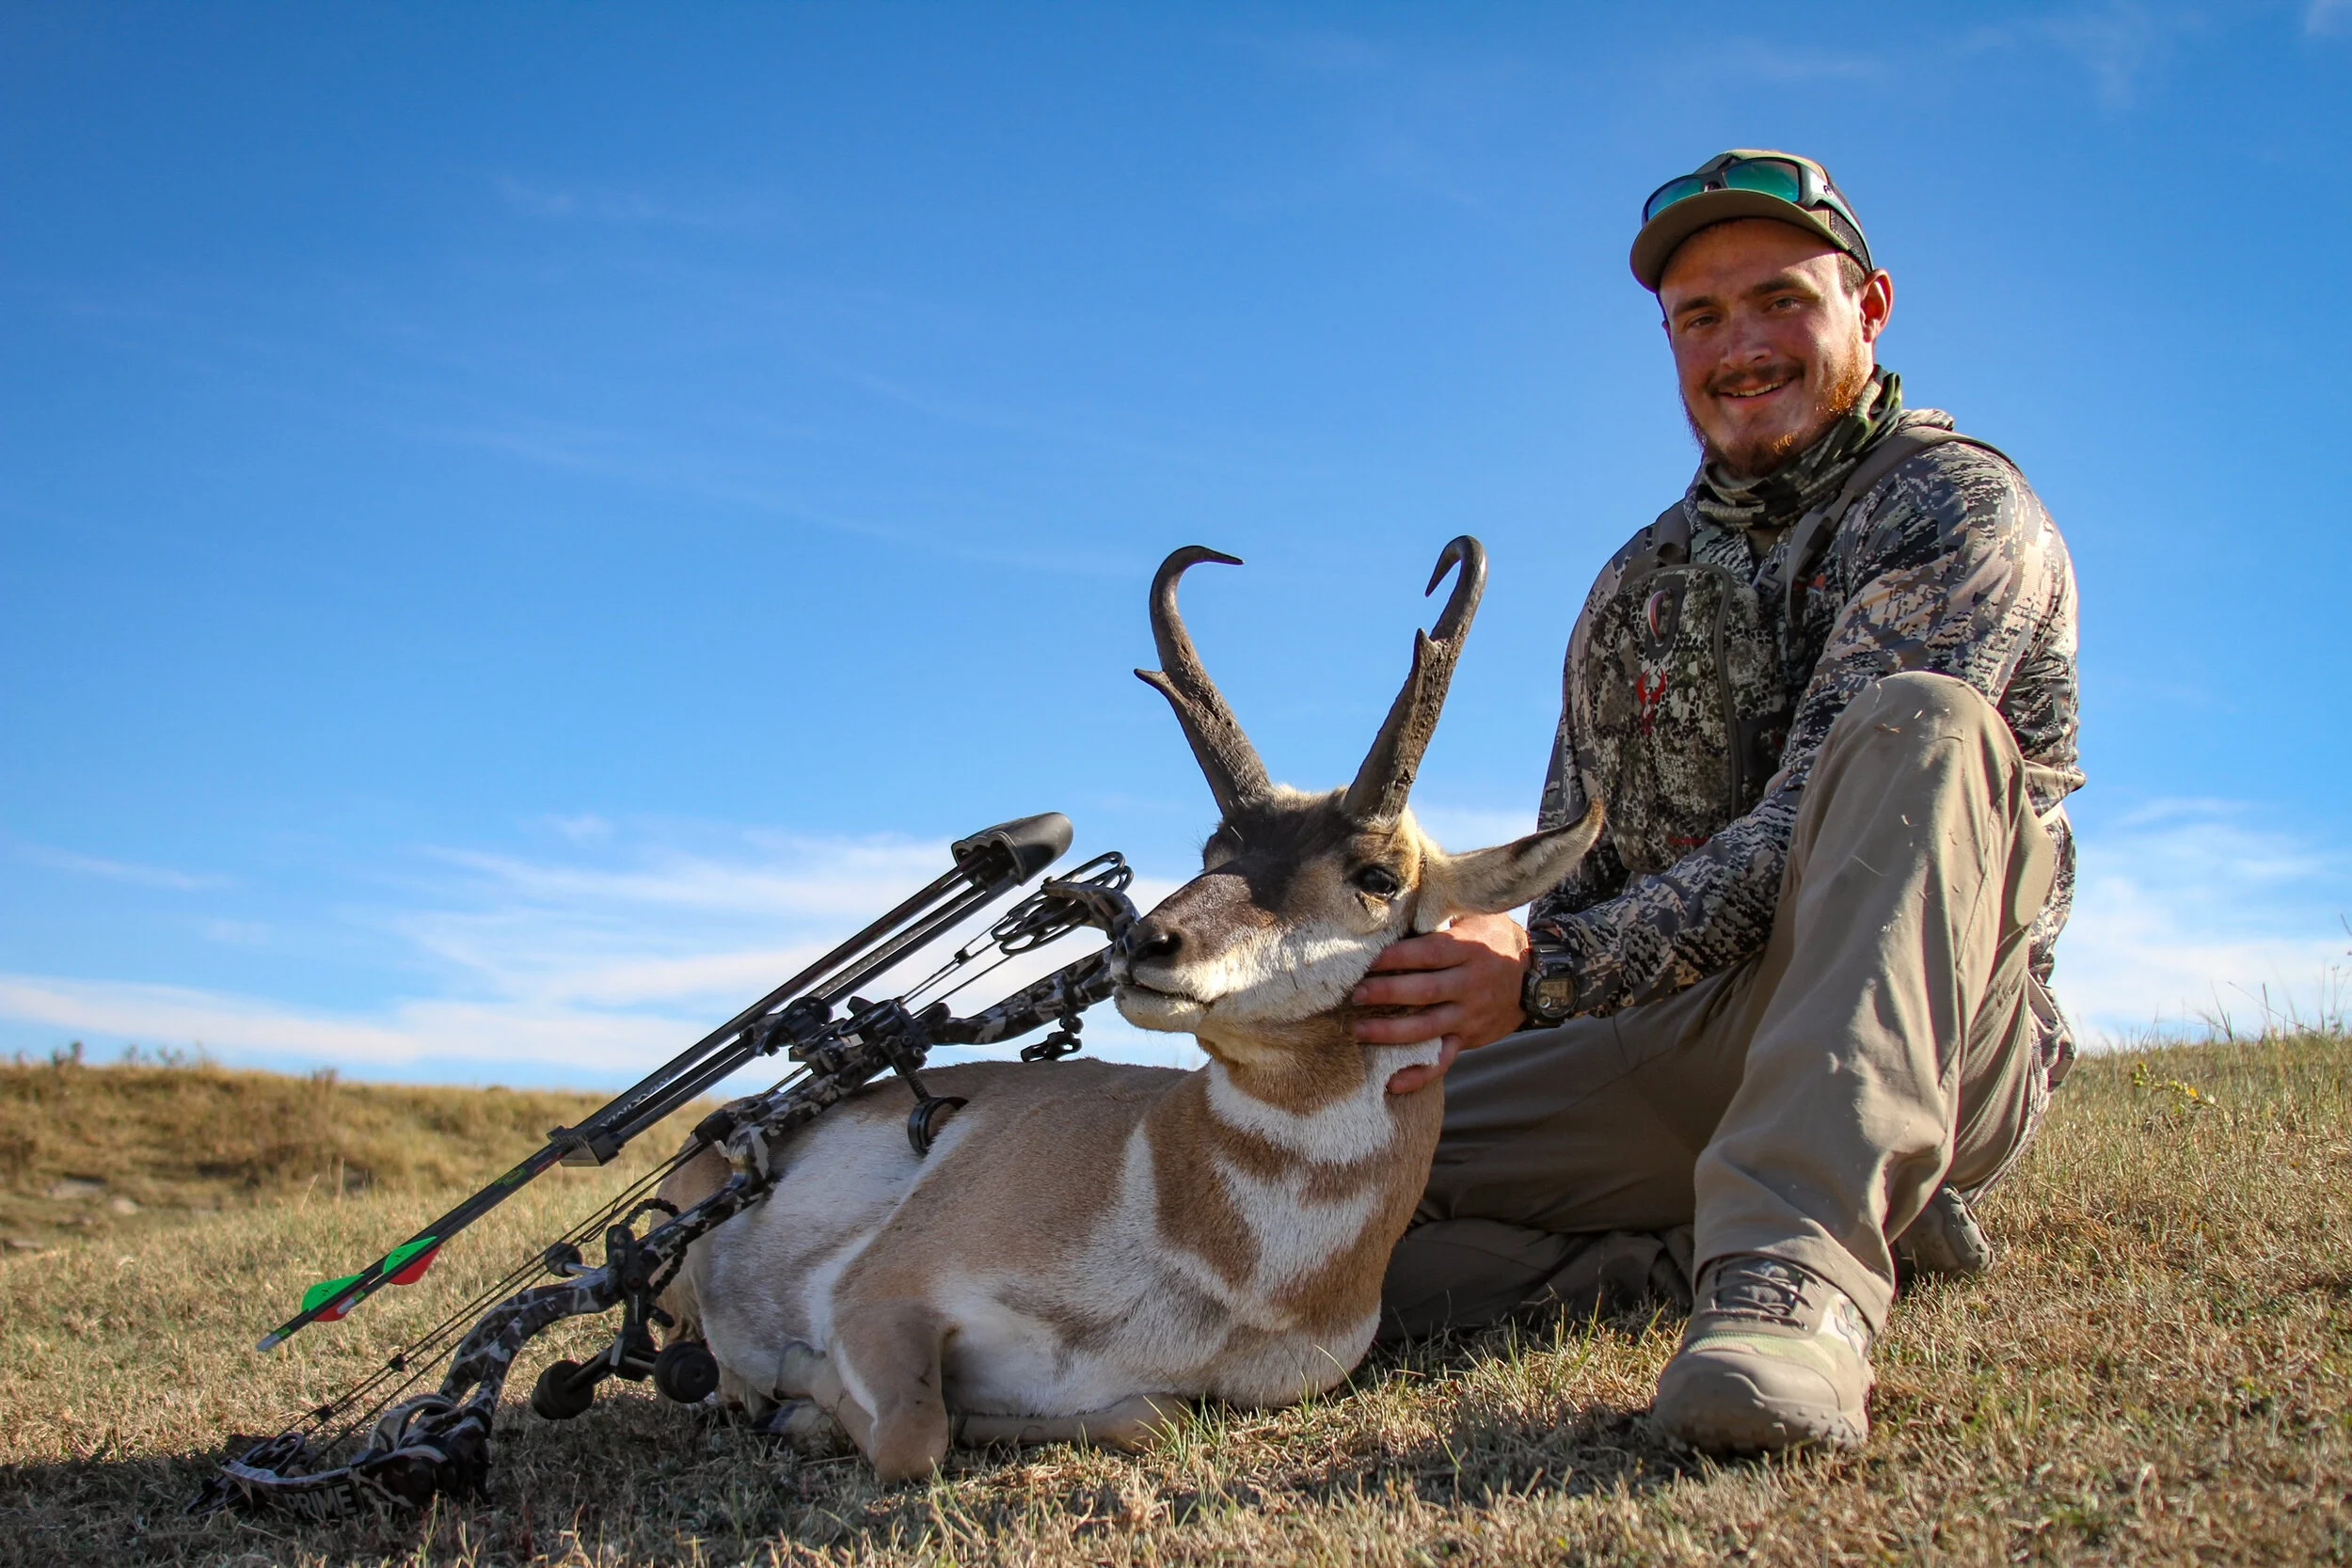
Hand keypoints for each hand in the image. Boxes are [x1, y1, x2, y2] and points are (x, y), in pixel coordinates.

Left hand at [1352, 912, 1530, 1094]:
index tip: (1366, 960)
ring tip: (1358, 1030)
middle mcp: (1471, 985)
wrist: (1538, 976)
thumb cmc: (1495, 940)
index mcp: (1470, 950)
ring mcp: (1470, 1016)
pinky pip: (1443, 1060)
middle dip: (1386, 993)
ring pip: (1427, 1028)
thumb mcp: (1475, 918)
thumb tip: (1397, 911)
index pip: (1427, 953)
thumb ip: (1441, 918)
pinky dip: (1418, 1074)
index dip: (1395, 957)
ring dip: (1390, 1032)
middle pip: (1424, 991)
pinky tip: (1392, 1082)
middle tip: (1355, 994)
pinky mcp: (1469, 1038)